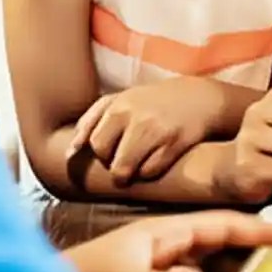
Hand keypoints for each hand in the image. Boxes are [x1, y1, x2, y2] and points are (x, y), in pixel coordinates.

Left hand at [70, 77, 223, 184]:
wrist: (202, 98)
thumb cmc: (155, 102)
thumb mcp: (123, 100)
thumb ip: (92, 121)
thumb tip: (69, 154)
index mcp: (118, 105)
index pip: (93, 142)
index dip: (103, 153)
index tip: (115, 153)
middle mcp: (134, 115)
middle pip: (105, 156)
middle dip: (113, 164)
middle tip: (128, 160)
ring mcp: (155, 129)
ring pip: (124, 169)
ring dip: (130, 174)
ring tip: (141, 165)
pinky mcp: (174, 143)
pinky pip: (150, 172)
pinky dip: (150, 172)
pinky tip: (159, 161)